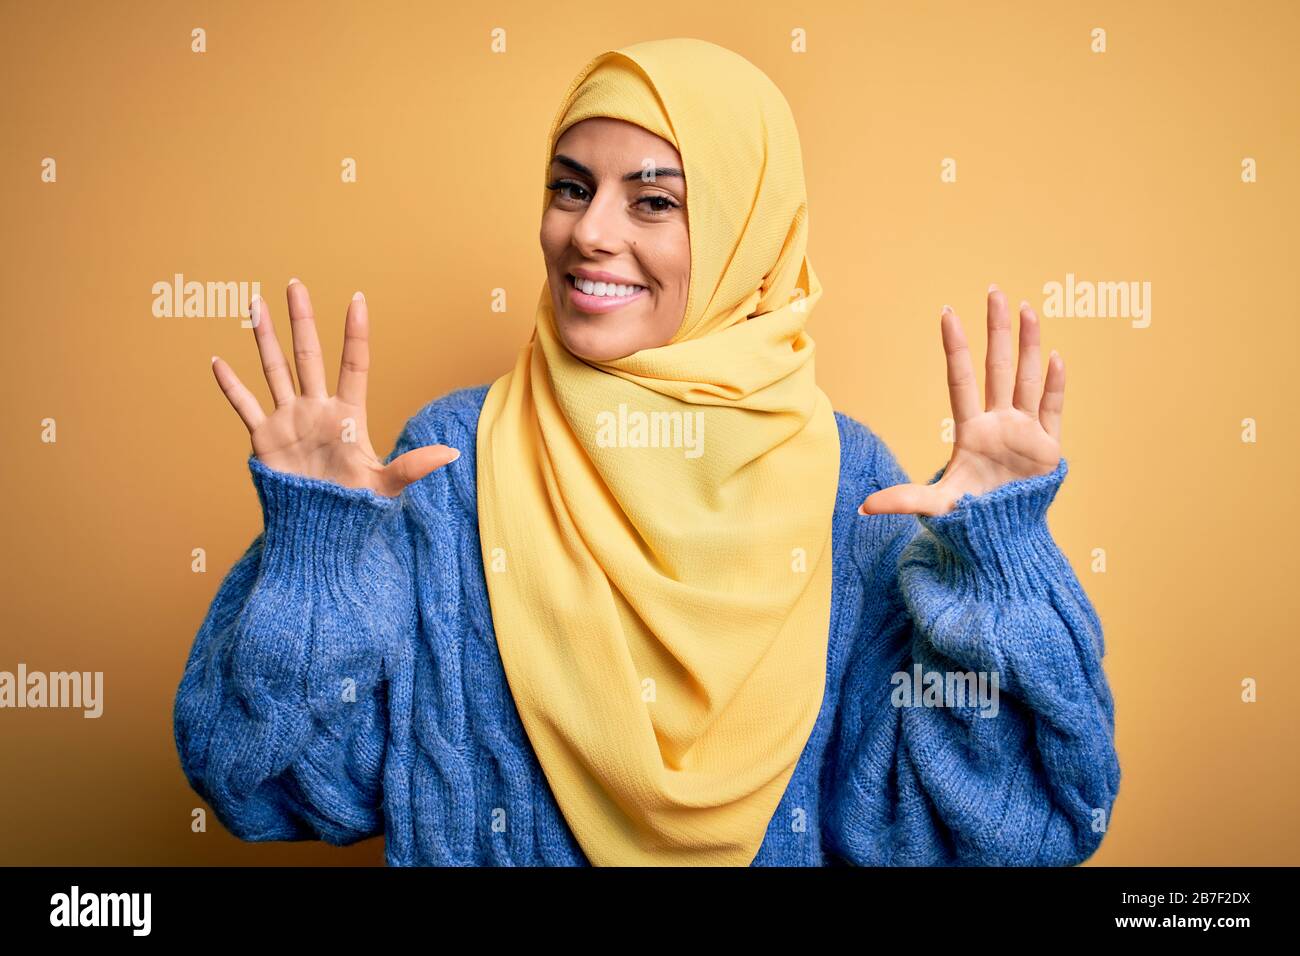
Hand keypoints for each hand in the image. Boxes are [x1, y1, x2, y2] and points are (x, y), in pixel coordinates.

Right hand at [211, 278, 458, 497]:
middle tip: (295, 284)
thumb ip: (414, 466)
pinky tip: (218, 361)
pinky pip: (245, 406)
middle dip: (301, 320)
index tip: (357, 299)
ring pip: (276, 370)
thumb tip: (452, 455)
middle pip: (308, 356)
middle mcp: (317, 410)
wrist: (319, 530)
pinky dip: (231, 386)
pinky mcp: (265, 438)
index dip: (355, 333)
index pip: (353, 365)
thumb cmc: (354, 508)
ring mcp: (290, 420)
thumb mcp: (386, 485)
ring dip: (265, 338)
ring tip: (256, 304)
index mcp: (348, 416)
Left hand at [859, 285, 1063, 517]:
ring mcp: (1024, 430)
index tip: (947, 313)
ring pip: (1026, 378)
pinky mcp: (1048, 446)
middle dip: (996, 330)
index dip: (956, 348)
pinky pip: (1052, 408)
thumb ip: (903, 500)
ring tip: (1026, 308)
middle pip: (997, 367)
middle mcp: (998, 422)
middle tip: (993, 291)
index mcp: (970, 430)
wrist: (1004, 537)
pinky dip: (1054, 384)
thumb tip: (860, 507)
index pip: (961, 379)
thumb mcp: (935, 506)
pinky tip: (1055, 356)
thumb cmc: (970, 517)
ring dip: (1028, 344)